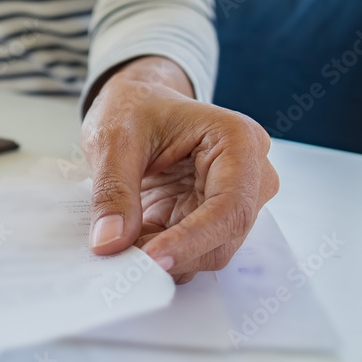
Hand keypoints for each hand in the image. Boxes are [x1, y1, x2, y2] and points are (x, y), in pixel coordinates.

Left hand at [83, 57, 278, 282]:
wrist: (137, 103)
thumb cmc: (134, 107)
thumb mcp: (113, 140)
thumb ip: (113, 191)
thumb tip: (110, 242)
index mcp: (237, 140)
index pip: (230, 206)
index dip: (193, 240)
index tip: (152, 259)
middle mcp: (250, 173)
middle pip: (226, 235)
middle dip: (175, 253)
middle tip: (122, 259)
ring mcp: (235, 198)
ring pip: (211, 250)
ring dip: (166, 256)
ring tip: (121, 243)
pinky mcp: (211, 215)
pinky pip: (192, 248)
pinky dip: (160, 251)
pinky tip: (131, 240)